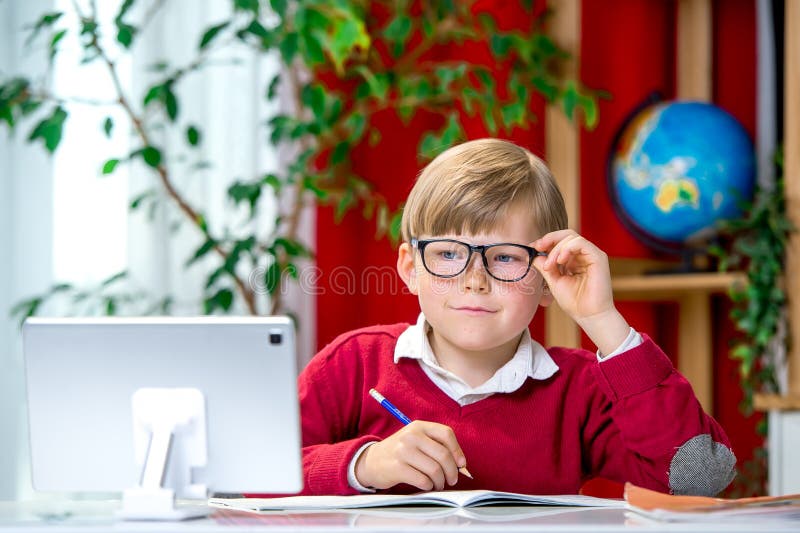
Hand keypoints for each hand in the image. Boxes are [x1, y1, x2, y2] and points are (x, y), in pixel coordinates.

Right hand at [354, 421, 466, 490]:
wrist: (371, 461)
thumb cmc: (400, 452)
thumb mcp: (415, 440)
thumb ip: (435, 446)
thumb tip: (460, 464)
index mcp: (418, 426)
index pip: (446, 434)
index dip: (458, 450)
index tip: (461, 464)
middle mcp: (411, 436)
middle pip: (443, 455)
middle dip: (452, 471)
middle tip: (452, 480)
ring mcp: (403, 452)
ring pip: (435, 470)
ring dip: (440, 481)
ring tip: (438, 484)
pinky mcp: (397, 468)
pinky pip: (423, 481)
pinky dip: (429, 486)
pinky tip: (426, 485)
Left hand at [531, 230, 629, 354]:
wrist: (589, 316)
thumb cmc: (574, 302)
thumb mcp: (553, 281)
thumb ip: (545, 266)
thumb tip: (532, 255)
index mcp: (574, 260)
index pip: (560, 241)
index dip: (546, 241)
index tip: (533, 247)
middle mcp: (584, 255)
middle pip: (566, 235)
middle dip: (549, 239)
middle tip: (537, 247)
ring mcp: (592, 255)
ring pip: (571, 237)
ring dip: (556, 249)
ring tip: (550, 266)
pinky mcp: (598, 257)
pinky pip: (580, 243)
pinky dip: (567, 249)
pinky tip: (560, 261)